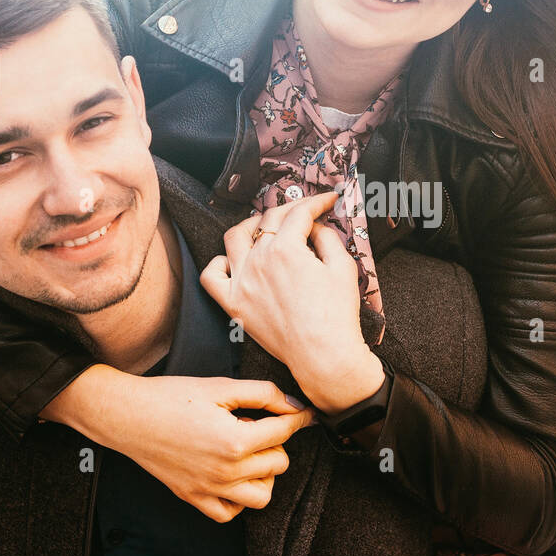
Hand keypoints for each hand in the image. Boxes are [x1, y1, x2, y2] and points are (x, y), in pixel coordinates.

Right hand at [41, 365, 315, 521]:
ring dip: (264, 474)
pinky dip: (239, 497)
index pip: (284, 432)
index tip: (305, 414)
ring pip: (263, 495)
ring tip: (249, 453)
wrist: (128, 416)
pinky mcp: (193, 498)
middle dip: (275, 442)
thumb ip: (264, 394)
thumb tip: (295, 405)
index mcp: (235, 440)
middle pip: (279, 463)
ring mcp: (209, 489)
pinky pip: (231, 512)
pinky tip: (232, 474)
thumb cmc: (172, 396)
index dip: (298, 418)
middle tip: (254, 424)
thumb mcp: (221, 386)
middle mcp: (226, 471)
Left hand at [199, 192, 384, 412]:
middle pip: (269, 220)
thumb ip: (328, 238)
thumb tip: (316, 227)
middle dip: (291, 210)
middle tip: (306, 213)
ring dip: (249, 225)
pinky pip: (212, 276)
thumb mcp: (343, 267)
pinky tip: (234, 262)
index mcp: (286, 248)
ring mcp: (242, 281)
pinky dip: (219, 264)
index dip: (317, 201)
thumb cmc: (337, 315)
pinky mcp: (234, 303)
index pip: (300, 212)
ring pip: (234, 238)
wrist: (323, 355)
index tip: (328, 200)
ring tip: (263, 226)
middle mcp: (258, 259)